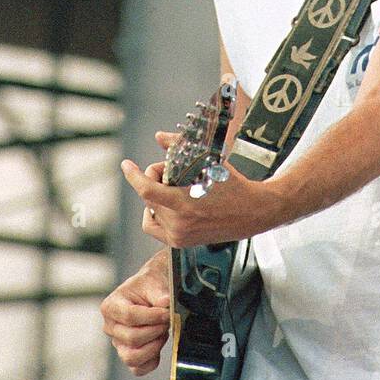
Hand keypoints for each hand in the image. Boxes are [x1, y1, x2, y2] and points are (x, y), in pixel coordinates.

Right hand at [100, 256, 169, 376]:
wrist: (153, 291)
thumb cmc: (150, 285)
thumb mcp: (154, 281)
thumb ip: (159, 293)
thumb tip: (166, 303)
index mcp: (110, 306)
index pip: (129, 317)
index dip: (151, 317)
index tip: (167, 312)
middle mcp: (110, 327)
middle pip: (131, 338)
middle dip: (155, 331)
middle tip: (167, 321)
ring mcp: (118, 343)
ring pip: (132, 357)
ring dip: (153, 347)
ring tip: (162, 332)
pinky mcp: (128, 355)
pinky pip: (138, 369)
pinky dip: (151, 361)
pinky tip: (159, 343)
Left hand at [121, 154, 284, 247]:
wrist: (253, 212)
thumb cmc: (234, 186)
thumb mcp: (208, 162)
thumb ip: (180, 147)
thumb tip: (160, 137)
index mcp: (185, 204)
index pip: (147, 190)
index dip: (134, 176)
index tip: (127, 165)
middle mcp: (179, 224)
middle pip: (149, 197)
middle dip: (155, 179)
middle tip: (171, 171)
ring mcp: (179, 237)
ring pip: (151, 211)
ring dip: (156, 196)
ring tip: (174, 188)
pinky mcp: (181, 243)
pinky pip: (155, 226)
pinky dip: (156, 213)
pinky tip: (169, 202)